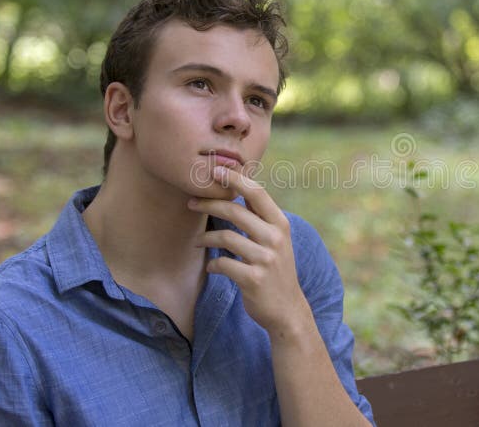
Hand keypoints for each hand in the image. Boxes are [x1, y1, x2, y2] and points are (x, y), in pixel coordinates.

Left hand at [188, 166, 311, 338]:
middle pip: (235, 211)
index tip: (215, 170)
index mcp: (281, 224)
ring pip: (226, 236)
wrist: (288, 309)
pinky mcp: (254, 278)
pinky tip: (212, 267)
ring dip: (206, 237)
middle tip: (191, 203)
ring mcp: (266, 259)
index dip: (235, 178)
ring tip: (197, 241)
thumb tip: (237, 191)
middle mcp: (275, 238)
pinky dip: (213, 264)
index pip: (257, 192)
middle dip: (209, 203)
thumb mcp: (276, 241)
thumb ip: (261, 219)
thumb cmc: (276, 271)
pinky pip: (223, 264)